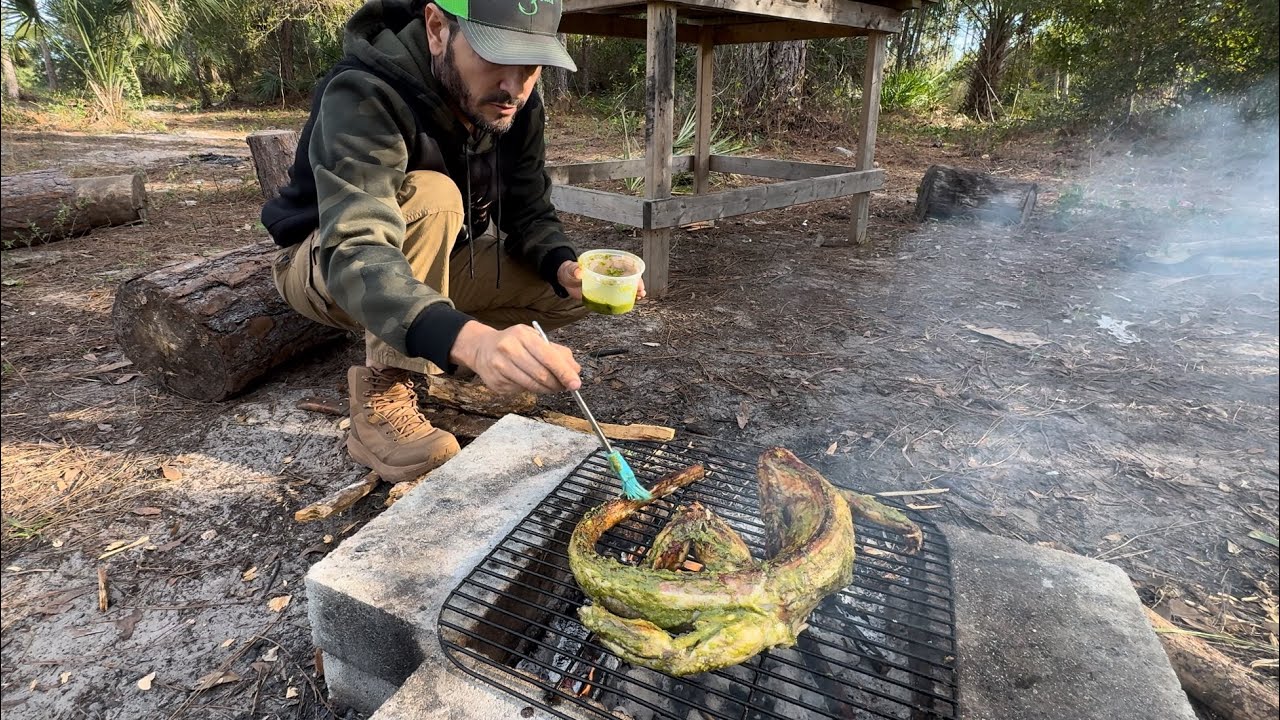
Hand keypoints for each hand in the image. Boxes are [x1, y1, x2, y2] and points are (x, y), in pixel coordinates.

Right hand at [449, 321, 580, 394]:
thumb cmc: (514, 342)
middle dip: (557, 384)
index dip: (564, 373)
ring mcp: (500, 367)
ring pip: (532, 385)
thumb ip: (557, 353)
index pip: (548, 357)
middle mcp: (508, 349)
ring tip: (552, 386)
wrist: (482, 348)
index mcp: (522, 335)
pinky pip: (521, 391)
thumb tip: (575, 370)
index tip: (576, 384)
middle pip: (541, 374)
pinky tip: (529, 381)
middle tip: (565, 387)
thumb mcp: (535, 339)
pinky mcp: (495, 383)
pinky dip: (531, 389)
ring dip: (547, 389)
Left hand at [557, 260, 647, 302]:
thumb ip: (574, 270)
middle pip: (627, 277)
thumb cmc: (569, 271)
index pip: (623, 266)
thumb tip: (578, 272)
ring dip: (633, 291)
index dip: (632, 271)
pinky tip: (631, 303)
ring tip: (640, 297)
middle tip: (641, 292)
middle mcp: (608, 274)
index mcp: (604, 265)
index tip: (637, 279)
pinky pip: (616, 295)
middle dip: (636, 283)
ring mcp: (607, 284)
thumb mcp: (571, 269)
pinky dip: (624, 299)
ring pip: (624, 286)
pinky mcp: (604, 293)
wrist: (565, 280)